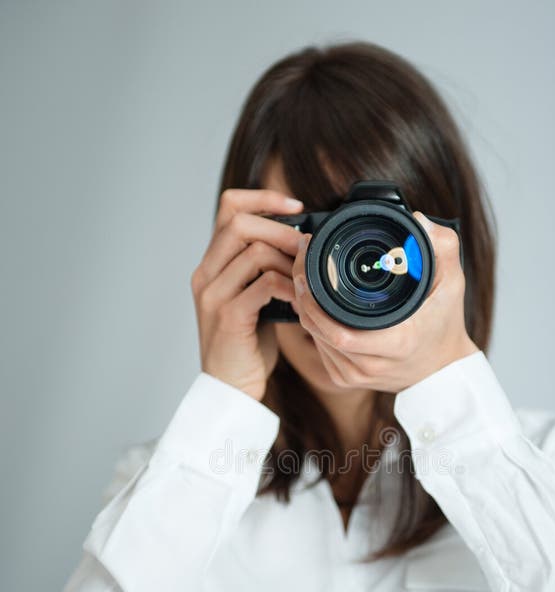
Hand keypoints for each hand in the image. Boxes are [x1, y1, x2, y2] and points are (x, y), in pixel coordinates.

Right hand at [190, 188, 303, 401]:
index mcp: (211, 265)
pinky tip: (301, 299)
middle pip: (239, 223)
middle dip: (281, 228)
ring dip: (289, 260)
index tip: (296, 207)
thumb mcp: (254, 299)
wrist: (230, 388)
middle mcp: (206, 275)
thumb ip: (265, 271)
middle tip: (306, 245)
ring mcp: (214, 296)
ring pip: (254, 252)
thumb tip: (302, 245)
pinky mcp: (230, 317)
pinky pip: (264, 285)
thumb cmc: (247, 345)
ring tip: (307, 276)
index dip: (263, 198)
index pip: (229, 208)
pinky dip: (289, 286)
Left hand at [290, 211, 478, 392]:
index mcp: (394, 344)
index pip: (337, 330)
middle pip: (318, 329)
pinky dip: (312, 323)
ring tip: (304, 275)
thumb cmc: (445, 324)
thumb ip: (443, 247)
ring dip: (304, 306)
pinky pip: (319, 348)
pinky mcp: (345, 379)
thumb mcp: (452, 283)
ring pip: (314, 338)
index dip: (315, 298)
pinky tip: (314, 302)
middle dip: (303, 292)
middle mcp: (370, 366)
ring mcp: (355, 376)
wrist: (441, 368)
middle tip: (302, 260)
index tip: (310, 262)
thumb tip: (419, 221)